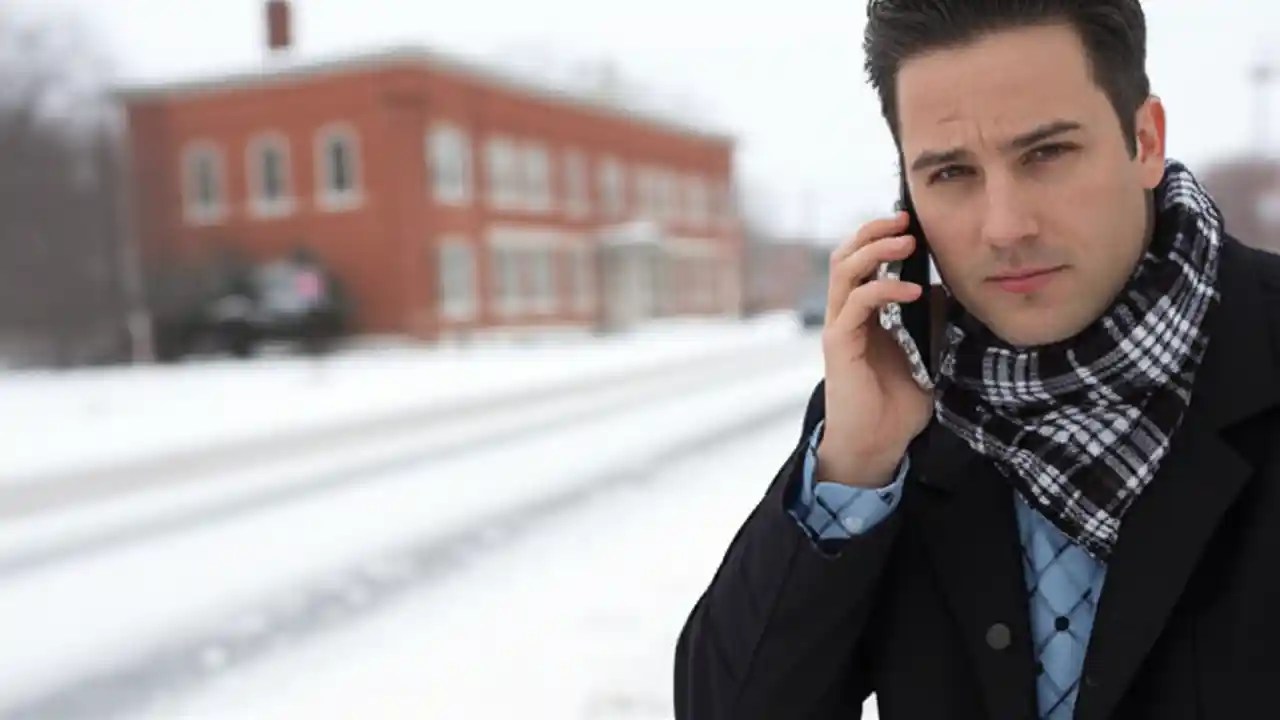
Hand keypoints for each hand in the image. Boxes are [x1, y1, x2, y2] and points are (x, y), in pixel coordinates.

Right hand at [816, 212, 932, 487]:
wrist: (878, 445)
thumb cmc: (897, 405)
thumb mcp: (926, 354)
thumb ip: (929, 322)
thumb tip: (943, 290)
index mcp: (862, 315)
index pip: (861, 262)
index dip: (880, 238)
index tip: (912, 224)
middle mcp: (845, 316)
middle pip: (844, 256)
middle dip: (872, 232)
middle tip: (904, 220)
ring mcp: (839, 328)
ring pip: (843, 271)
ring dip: (873, 250)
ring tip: (905, 243)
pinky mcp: (840, 345)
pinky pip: (856, 304)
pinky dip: (883, 290)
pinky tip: (911, 291)